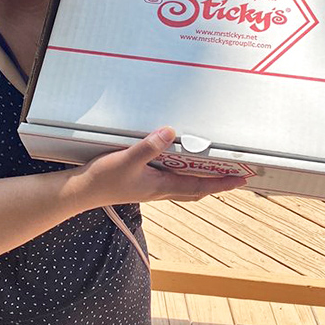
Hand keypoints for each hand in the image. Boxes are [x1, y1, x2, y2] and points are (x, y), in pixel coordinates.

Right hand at [81, 126, 248, 206]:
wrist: (83, 191)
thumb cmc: (104, 178)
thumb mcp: (126, 160)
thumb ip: (149, 147)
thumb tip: (171, 133)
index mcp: (162, 186)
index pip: (199, 187)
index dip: (222, 184)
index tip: (241, 180)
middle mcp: (160, 190)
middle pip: (196, 191)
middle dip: (217, 185)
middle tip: (235, 177)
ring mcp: (151, 188)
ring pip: (185, 188)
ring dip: (202, 181)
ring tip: (215, 170)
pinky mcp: (142, 184)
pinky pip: (172, 182)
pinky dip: (184, 176)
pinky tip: (179, 165)